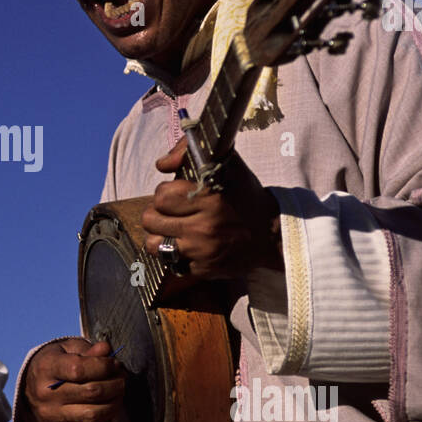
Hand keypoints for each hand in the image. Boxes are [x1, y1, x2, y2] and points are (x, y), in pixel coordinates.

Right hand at [24, 338, 124, 421]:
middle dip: (115, 385)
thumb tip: (106, 350)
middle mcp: (45, 394)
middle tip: (121, 380)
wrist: (33, 385)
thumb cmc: (57, 363)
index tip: (114, 364)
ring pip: (92, 415)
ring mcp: (49, 416)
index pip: (80, 369)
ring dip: (114, 405)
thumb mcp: (69, 349)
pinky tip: (109, 416)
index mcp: (46, 368)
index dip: (104, 366)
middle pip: (91, 393)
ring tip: (118, 396)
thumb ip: (88, 350)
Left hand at [141, 139, 282, 278]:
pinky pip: (168, 263)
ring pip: (152, 244)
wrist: (271, 235)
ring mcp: (202, 252)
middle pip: (151, 219)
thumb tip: (161, 164)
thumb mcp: (227, 164)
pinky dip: (173, 253)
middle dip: (158, 213)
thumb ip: (188, 151)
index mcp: (210, 199)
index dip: (165, 192)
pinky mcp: (201, 270)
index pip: (162, 196)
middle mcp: (205, 227)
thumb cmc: (244, 196)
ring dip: (159, 234)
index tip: (177, 194)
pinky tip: (186, 244)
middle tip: (173, 211)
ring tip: (173, 228)